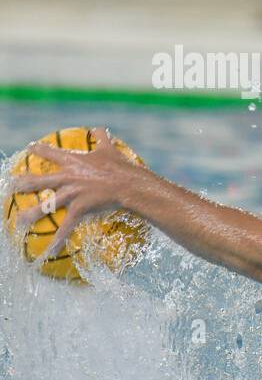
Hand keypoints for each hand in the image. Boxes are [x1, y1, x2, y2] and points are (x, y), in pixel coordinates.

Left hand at [8, 127, 146, 259]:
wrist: (131, 184)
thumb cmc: (121, 167)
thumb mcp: (110, 149)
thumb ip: (102, 138)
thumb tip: (99, 128)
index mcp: (74, 161)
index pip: (51, 153)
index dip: (38, 149)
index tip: (29, 147)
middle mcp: (68, 177)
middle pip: (40, 180)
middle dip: (24, 183)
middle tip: (13, 184)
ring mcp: (72, 193)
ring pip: (47, 205)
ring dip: (32, 213)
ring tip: (20, 220)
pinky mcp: (79, 207)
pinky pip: (67, 226)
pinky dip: (58, 239)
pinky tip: (50, 251)